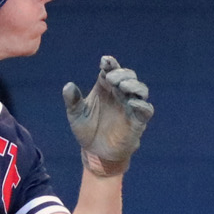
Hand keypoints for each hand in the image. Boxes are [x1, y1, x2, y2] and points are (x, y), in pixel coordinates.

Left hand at [63, 56, 152, 177]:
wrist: (95, 152)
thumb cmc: (87, 130)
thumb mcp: (76, 115)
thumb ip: (72, 100)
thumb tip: (68, 86)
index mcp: (106, 88)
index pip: (111, 70)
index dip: (110, 63)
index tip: (104, 61)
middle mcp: (120, 94)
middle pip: (128, 76)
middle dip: (121, 73)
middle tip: (110, 78)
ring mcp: (131, 106)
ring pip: (141, 89)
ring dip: (134, 85)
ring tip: (122, 86)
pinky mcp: (138, 121)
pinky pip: (146, 110)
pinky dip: (141, 104)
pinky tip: (131, 102)